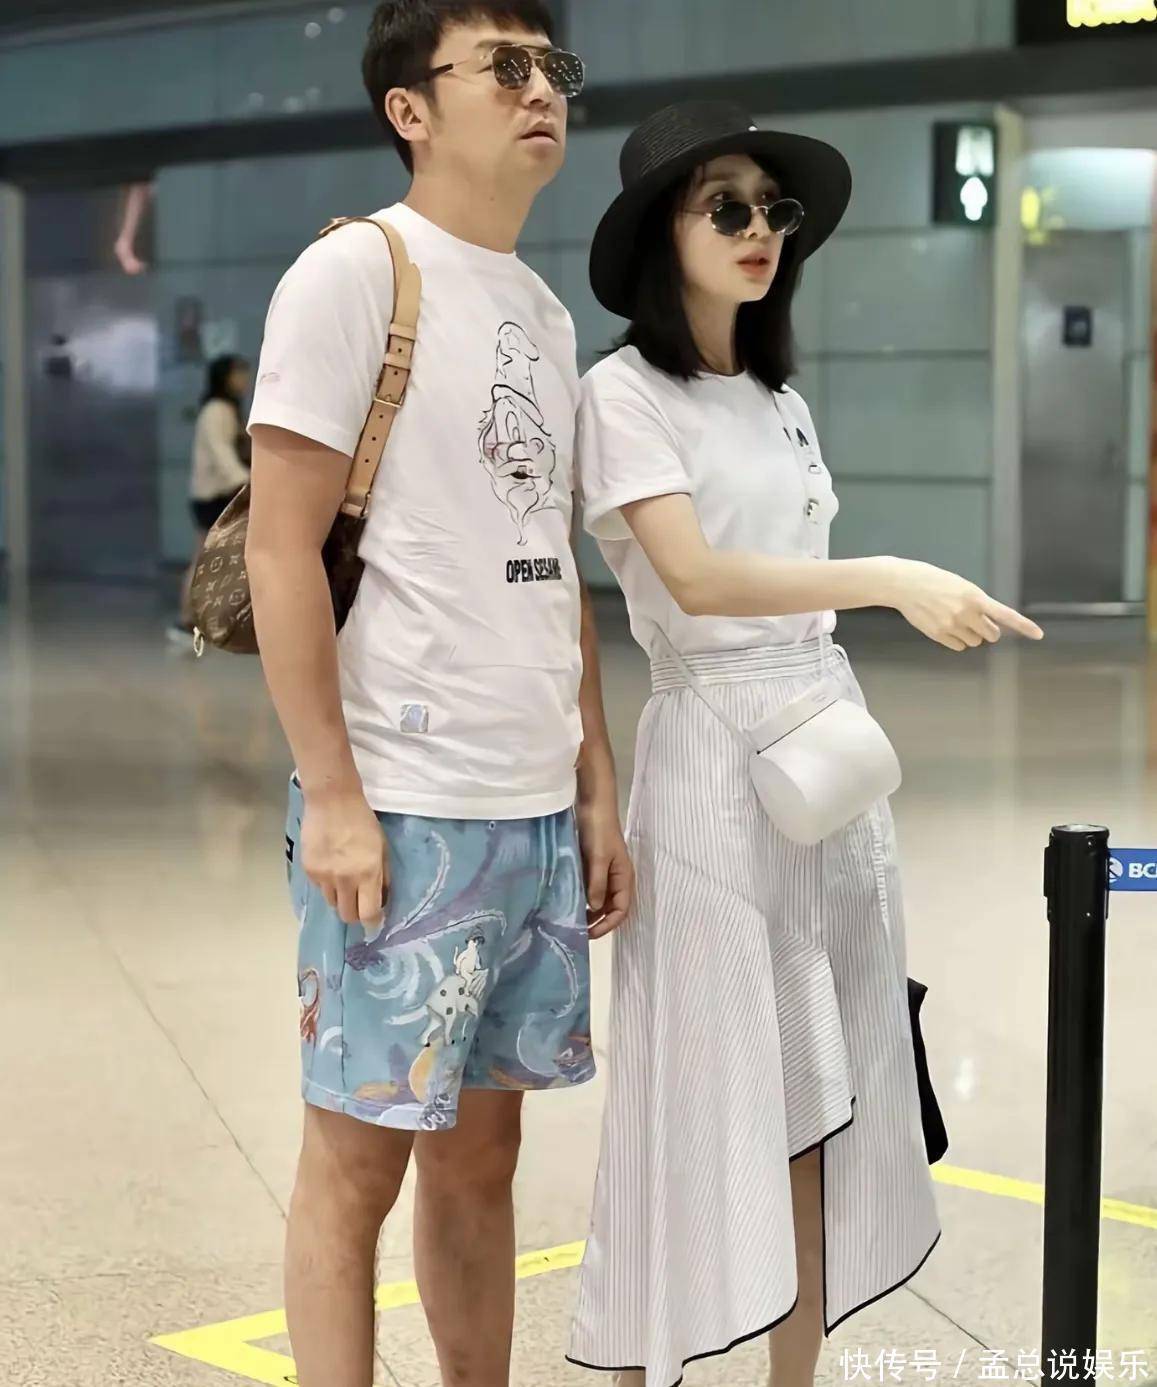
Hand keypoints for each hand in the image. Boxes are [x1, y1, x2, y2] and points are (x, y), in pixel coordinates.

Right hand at [301, 788, 389, 929]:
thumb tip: (382, 900)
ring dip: (340, 898)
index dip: (371, 922)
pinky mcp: (309, 870)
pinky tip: (330, 866)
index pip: (368, 914)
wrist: (332, 801)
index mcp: (368, 873)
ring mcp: (324, 876)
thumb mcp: (382, 848)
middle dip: (354, 914)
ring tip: (343, 880)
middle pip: (347, 915)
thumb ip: (382, 876)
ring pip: (332, 903)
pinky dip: (326, 884)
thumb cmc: (363, 822)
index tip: (373, 922)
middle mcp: (345, 879)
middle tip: (358, 903)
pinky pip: (319, 888)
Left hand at [576, 795, 633, 939]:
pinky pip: (592, 888)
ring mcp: (606, 872)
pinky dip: (584, 897)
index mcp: (624, 878)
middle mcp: (617, 878)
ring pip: (601, 899)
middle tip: (578, 932)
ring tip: (572, 920)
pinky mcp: (594, 865)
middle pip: (611, 908)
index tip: (589, 934)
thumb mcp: (598, 859)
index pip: (621, 910)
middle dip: (598, 921)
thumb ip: (597, 884)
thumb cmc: (599, 831)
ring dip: (590, 911)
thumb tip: (594, 910)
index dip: (607, 925)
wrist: (594, 804)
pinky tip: (570, 901)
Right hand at [882, 558, 1043, 650]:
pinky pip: (958, 646)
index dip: (1024, 625)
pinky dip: (956, 640)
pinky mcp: (938, 634)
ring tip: (954, 619)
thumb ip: (977, 604)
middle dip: (987, 630)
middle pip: (991, 635)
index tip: (1039, 635)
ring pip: (974, 642)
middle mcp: (966, 613)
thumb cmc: (934, 582)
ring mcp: (951, 625)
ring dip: (970, 635)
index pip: (1005, 614)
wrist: (904, 584)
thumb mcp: (961, 586)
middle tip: (976, 620)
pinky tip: (944, 626)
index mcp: (975, 597)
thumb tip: (988, 625)